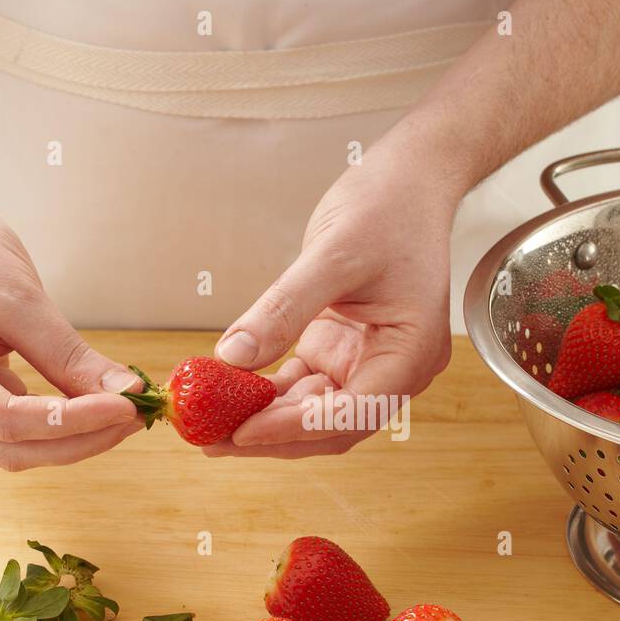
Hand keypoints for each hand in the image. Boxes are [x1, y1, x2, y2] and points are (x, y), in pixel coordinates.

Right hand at [0, 177, 141, 469]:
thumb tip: (126, 393)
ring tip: (123, 410)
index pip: (8, 423)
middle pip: (11, 448)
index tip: (128, 408)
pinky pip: (9, 428)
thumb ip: (69, 358)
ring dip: (71, 435)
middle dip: (80, 437)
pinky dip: (54, 420)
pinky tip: (93, 405)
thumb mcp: (19, 300)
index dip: (75, 422)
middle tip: (137, 415)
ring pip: (12, 446)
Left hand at [207, 144, 459, 457]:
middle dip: (274, 435)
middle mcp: (394, 367)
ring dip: (264, 417)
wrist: (408, 180)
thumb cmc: (388, 208)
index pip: (353, 411)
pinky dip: (267, 393)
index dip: (297, 429)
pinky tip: (226, 393)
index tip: (242, 432)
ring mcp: (367, 361)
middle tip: (212, 440)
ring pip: (313, 411)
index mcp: (411, 352)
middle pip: (333, 425)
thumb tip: (233, 357)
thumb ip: (284, 308)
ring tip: (208, 423)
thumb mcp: (333, 254)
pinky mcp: (341, 350)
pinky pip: (302, 385)